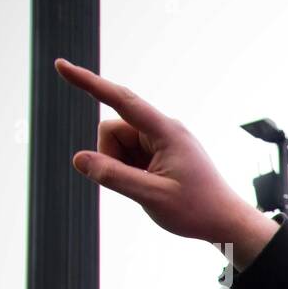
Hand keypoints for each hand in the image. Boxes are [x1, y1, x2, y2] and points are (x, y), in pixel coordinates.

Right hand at [54, 59, 278, 268]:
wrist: (226, 222)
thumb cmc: (197, 210)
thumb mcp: (152, 197)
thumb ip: (113, 177)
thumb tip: (79, 159)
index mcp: (166, 132)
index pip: (120, 100)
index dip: (88, 83)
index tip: (61, 66)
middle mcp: (164, 129)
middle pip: (113, 130)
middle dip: (111, 157)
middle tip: (138, 185)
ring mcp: (163, 140)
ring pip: (118, 145)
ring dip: (122, 166)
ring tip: (150, 187)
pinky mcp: (161, 151)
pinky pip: (130, 155)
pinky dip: (131, 171)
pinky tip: (153, 186)